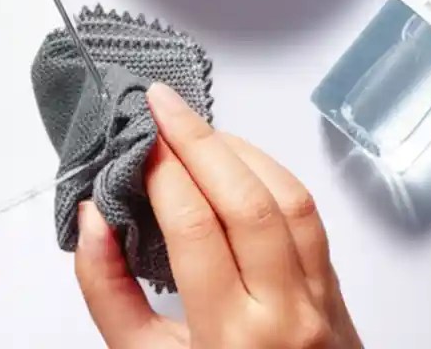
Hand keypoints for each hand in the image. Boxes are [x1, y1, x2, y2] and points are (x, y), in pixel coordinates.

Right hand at [75, 83, 361, 347]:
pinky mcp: (338, 292)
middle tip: (160, 106)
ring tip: (196, 129)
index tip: (135, 143)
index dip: (161, 172)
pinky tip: (239, 162)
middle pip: (247, 200)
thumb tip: (92, 218)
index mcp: (230, 337)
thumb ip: (109, 292)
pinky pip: (309, 216)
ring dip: (240, 151)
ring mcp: (321, 301)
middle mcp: (286, 315)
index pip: (195, 226)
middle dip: (199, 140)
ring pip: (289, 199)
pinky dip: (271, 175)